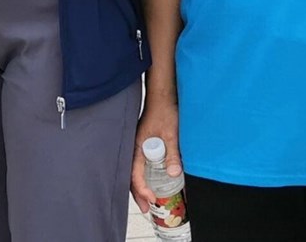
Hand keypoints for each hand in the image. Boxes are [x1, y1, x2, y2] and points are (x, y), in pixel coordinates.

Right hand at [129, 93, 180, 213]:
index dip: (142, 189)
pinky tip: (153, 182)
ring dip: (141, 186)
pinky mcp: (144, 145)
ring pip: (135, 171)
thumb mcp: (171, 134)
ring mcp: (138, 147)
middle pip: (132, 176)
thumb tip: (174, 173)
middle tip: (148, 209)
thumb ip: (172, 154)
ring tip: (149, 200)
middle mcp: (135, 148)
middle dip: (138, 193)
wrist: (162, 96)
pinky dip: (145, 176)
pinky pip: (141, 164)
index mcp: (137, 146)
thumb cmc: (164, 111)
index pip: (135, 174)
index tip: (152, 199)